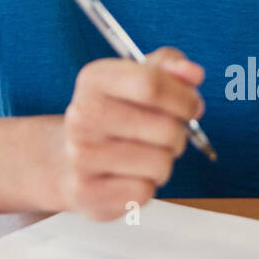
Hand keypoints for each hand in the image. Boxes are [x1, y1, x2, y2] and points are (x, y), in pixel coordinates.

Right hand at [55, 47, 204, 220]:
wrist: (65, 159)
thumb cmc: (113, 115)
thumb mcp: (135, 78)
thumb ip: (169, 66)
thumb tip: (192, 73)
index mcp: (94, 79)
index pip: (151, 84)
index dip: (184, 97)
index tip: (193, 107)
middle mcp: (82, 115)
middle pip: (165, 128)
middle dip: (179, 133)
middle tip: (166, 134)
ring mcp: (81, 155)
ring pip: (161, 163)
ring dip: (164, 161)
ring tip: (145, 154)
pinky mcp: (86, 192)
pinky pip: (144, 191)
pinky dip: (146, 185)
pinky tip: (129, 175)